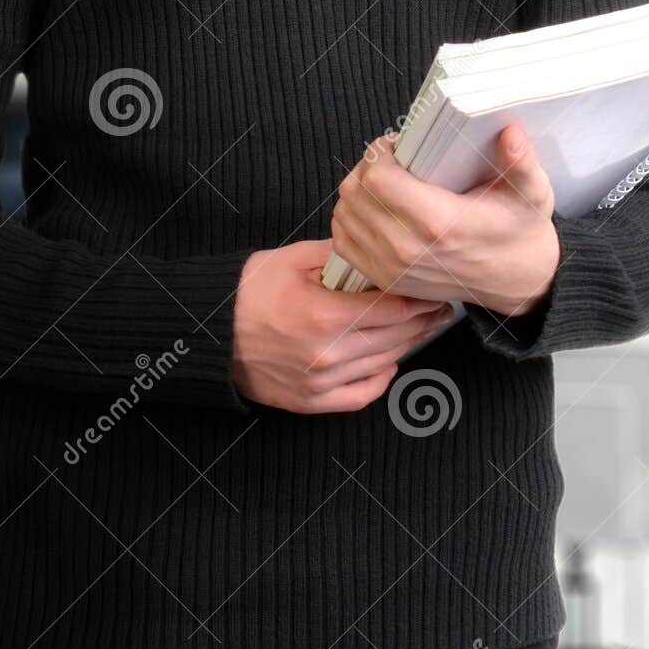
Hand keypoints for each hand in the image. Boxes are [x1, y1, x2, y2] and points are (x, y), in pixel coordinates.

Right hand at [231, 238, 458, 413]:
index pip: (393, 309)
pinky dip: (380, 379)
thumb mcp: (292, 259)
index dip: (421, 299)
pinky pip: (361, 395)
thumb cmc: (248, 291)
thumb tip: (375, 246)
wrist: (208, 332)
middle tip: (440, 306)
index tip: (436, 288)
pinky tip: (388, 361)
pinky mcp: (311, 402)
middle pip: (395, 337)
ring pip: (384, 364)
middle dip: (423, 320)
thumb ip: (340, 253)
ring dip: (408, 345)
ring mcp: (321, 382)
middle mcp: (328, 353)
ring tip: (422, 327)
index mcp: (326, 314)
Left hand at [330, 124, 560, 316]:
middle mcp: (409, 249)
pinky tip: (374, 208)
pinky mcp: (385, 280)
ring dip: (357, 192)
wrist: (517, 280)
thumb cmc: (519, 230)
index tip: (397, 146)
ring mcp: (393, 268)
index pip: (378, 179)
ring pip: (345, 214)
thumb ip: (520, 161)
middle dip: (367, 167)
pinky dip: (351, 219)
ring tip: (383, 182)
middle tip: (390, 160)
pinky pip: (343, 240)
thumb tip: (511, 131)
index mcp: (440, 222)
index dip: (380, 153)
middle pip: (355, 193)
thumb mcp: (531, 191)